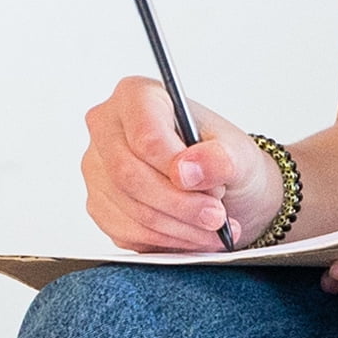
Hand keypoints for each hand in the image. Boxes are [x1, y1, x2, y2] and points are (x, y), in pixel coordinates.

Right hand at [81, 78, 280, 252]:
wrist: (223, 188)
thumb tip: (187, 170)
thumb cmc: (223, 159)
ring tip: (213, 228)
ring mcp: (98, 168)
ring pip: (130, 208)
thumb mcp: (239, 154)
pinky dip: (165, 240)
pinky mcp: (100, 204)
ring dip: (178, 227)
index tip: (211, 188)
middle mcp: (108, 128)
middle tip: (216, 217)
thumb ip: (219, 158)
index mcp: (137, 96)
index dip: (175, 165)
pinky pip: (126, 231)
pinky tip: (192, 235)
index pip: (144, 134)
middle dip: (179, 204)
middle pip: (129, 174)